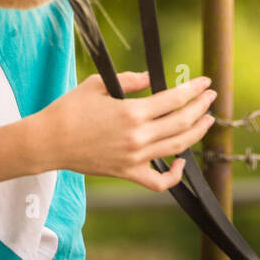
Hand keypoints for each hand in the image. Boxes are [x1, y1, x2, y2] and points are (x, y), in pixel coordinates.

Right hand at [38, 72, 216, 191]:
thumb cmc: (69, 109)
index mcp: (131, 112)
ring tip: (206, 120)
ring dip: (196, 132)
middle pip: (182, 122)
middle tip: (210, 96)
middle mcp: (138, 137)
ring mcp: (135, 159)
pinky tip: (182, 160)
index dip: (193, 90)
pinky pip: (159, 182)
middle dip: (201, 107)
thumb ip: (129, 80)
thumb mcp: (98, 85)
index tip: (204, 82)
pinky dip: (175, 174)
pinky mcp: (127, 173)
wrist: (49, 142)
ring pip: (177, 148)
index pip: (174, 99)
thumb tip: (151, 78)